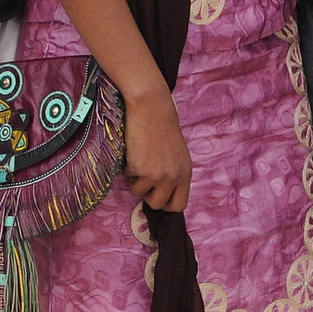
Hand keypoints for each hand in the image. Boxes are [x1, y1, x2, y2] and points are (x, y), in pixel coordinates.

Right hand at [123, 87, 191, 212]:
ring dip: (135, 179)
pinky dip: (127, 168)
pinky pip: (128, 178)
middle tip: (143, 178)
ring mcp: (158, 174)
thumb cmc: (162, 125)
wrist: (151, 107)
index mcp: (186, 172)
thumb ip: (173, 173)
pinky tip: (133, 151)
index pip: (179, 204)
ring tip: (138, 159)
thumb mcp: (176, 154)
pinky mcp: (141, 169)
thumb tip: (162, 192)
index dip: (165, 203)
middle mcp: (174, 176)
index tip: (156, 194)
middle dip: (147, 195)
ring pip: (139, 192)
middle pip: (158, 204)